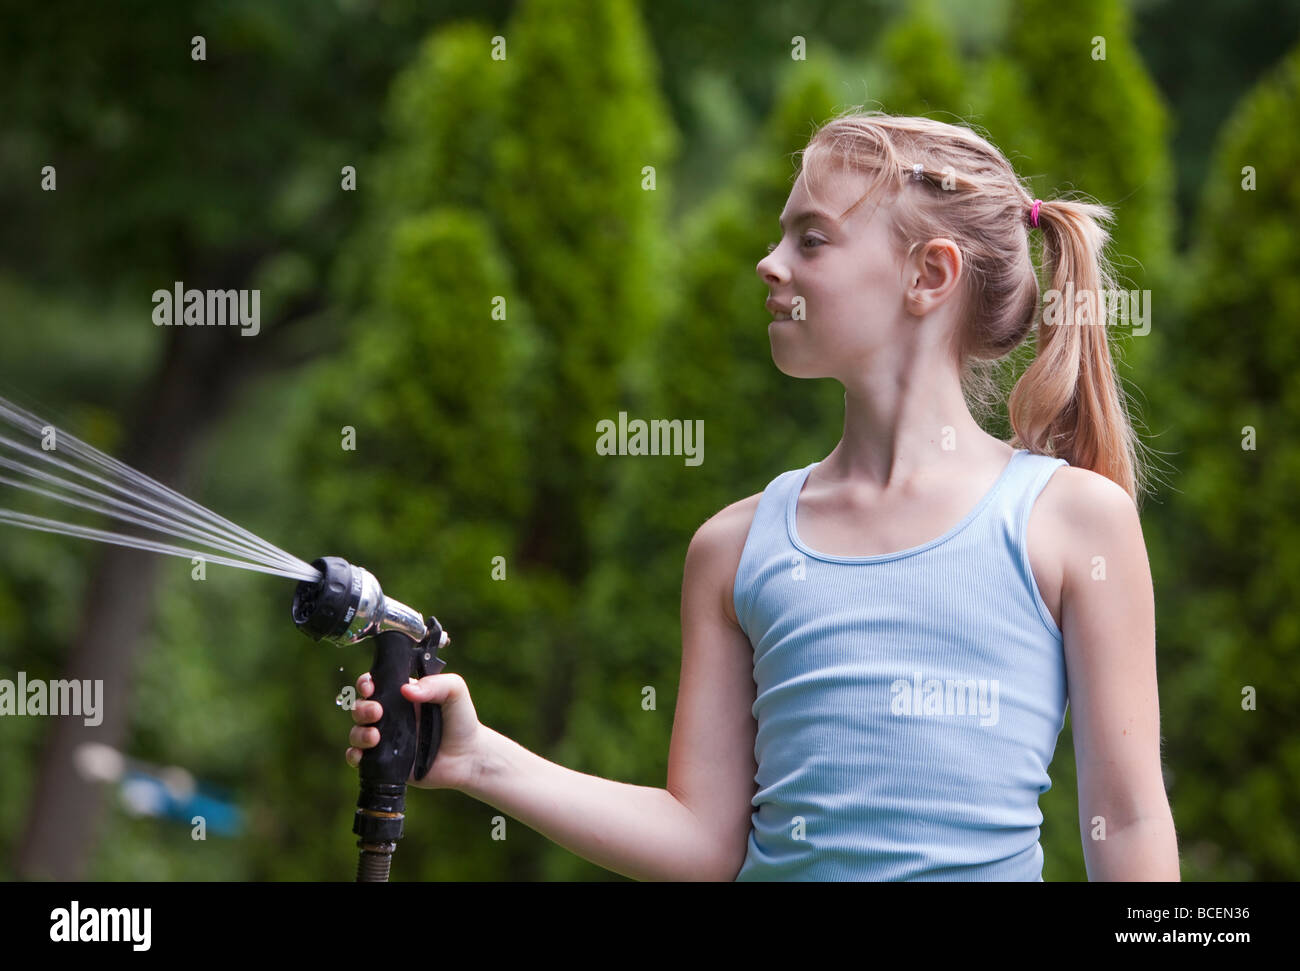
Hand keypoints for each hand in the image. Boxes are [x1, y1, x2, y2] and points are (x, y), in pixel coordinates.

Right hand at [345, 670, 482, 790]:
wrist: (468, 757)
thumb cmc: (462, 720)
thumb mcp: (455, 691)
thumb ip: (435, 684)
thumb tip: (407, 690)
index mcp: (402, 695)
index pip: (375, 684)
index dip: (365, 683)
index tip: (370, 687)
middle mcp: (390, 716)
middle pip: (360, 707)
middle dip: (361, 708)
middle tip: (377, 712)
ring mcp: (387, 739)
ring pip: (357, 732)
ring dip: (359, 733)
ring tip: (375, 737)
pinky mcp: (385, 761)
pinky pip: (360, 758)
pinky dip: (353, 756)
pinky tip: (361, 756)